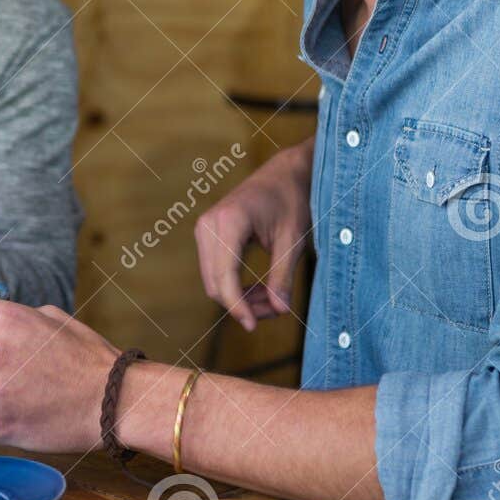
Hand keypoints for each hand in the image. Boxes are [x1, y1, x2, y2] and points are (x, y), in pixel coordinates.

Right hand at [193, 138, 313, 330]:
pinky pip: (215, 271)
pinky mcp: (208, 235)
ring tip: (272, 300)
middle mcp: (209, 225)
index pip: (224, 276)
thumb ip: (283, 276)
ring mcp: (205, 229)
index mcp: (230, 222)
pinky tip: (260, 288)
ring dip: (239, 298)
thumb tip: (279, 311)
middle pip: (214, 283)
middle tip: (275, 311)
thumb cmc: (294, 200)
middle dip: (242, 305)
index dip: (238, 306)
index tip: (253, 327)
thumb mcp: (294, 240)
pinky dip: (235, 286)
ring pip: (213, 281)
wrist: (287, 172)